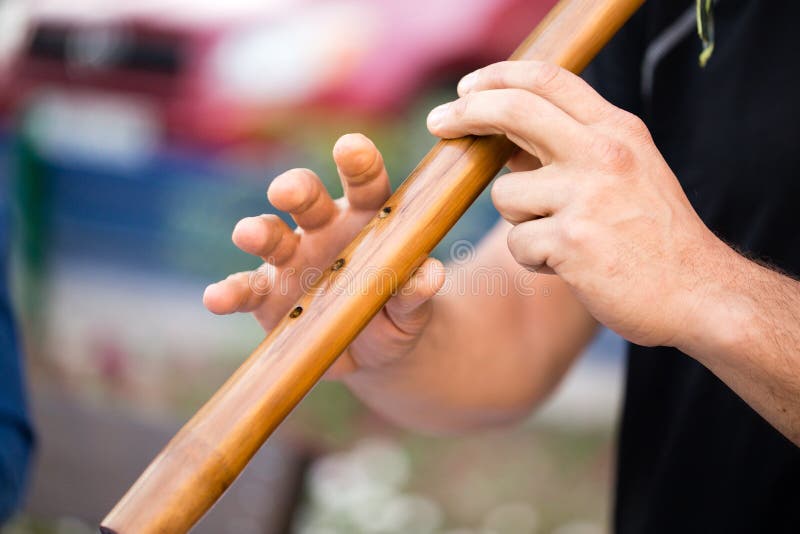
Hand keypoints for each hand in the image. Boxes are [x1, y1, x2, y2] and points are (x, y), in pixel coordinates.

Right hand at [202, 134, 444, 377]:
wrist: (369, 352)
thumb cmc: (395, 315)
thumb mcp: (412, 310)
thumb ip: (415, 291)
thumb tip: (430, 274)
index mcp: (367, 220)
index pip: (366, 184)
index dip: (359, 163)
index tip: (352, 148)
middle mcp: (324, 230)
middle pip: (308, 199)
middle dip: (296, 189)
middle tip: (286, 190)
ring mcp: (290, 260)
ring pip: (270, 236)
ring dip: (257, 232)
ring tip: (247, 235)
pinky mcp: (266, 295)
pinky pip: (245, 290)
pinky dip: (230, 293)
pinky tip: (216, 298)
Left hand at [427, 61, 727, 346]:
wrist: (700, 294)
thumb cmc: (655, 236)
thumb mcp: (629, 172)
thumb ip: (577, 149)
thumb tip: (508, 144)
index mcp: (618, 131)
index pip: (549, 79)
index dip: (499, 76)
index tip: (467, 87)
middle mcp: (603, 154)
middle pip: (514, 111)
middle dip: (467, 112)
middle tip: (439, 122)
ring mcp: (587, 197)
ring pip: (506, 196)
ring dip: (520, 222)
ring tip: (562, 241)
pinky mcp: (572, 242)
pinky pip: (518, 245)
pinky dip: (534, 260)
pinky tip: (568, 268)